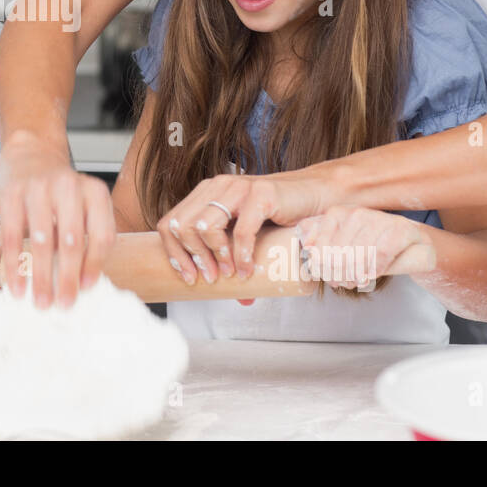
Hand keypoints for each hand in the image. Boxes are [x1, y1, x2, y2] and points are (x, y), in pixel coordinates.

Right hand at [0, 131, 115, 307]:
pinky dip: (15, 266)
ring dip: (41, 277)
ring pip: (42, 241)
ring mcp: (39, 188)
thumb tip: (83, 284)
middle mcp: (70, 187)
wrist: (30, 152)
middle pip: (73, 242)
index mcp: (95, 192)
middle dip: (68, 278)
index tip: (87, 288)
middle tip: (64, 304)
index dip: (95, 265)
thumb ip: (87, 234)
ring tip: (40, 302)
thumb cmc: (60, 189)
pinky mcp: (12, 193)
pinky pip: (13, 236)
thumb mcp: (82, 203)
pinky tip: (16, 286)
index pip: (102, 235)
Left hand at [156, 173, 329, 283]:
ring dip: (215, 256)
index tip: (189, 278)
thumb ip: (242, 260)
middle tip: (211, 279)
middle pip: (183, 225)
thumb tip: (240, 299)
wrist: (316, 195)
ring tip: (229, 274)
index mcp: (206, 194)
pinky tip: (247, 270)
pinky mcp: (261, 194)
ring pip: (206, 225)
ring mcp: (238, 187)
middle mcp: (217, 187)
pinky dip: (242, 255)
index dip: (174, 253)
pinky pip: (241, 229)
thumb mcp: (250, 236)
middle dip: (193, 258)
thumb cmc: (281, 217)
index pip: (170, 222)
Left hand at [294, 206, 431, 289]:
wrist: (411, 246)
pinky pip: (382, 251)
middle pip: (340, 248)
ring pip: (360, 251)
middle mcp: (359, 213)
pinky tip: (369, 276)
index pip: (322, 238)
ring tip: (353, 282)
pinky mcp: (403, 230)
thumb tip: (304, 241)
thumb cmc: (371, 248)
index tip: (322, 273)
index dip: (321, 260)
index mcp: (340, 214)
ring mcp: (382, 219)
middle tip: (339, 282)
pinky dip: (374, 267)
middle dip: (337, 270)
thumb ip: (320, 240)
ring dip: (355, 272)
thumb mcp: (342, 245)